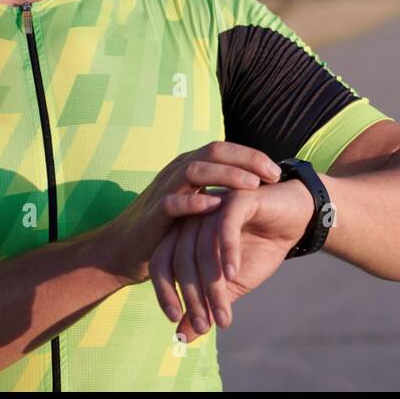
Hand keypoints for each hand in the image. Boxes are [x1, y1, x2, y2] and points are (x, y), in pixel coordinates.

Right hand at [103, 142, 282, 285]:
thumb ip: (216, 191)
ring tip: (252, 185)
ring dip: (226, 175)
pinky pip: (172, 203)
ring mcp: (163, 191)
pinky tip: (218, 205)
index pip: (222, 149)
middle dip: (246, 160)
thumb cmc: (166, 227)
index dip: (251, 156)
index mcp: (188, 168)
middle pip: (213, 151)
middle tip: (273, 175)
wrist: (122, 249)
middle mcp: (176, 172)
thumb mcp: (194, 203)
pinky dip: (195, 202)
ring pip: (194, 170)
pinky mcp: (152, 215)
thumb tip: (254, 187)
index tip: (277, 172)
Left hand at [149, 179, 315, 341]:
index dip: (165, 293)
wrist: (297, 217)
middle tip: (205, 326)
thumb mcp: (232, 283)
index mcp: (184, 234)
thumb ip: (207, 303)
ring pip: (203, 250)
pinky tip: (233, 275)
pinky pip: (225, 227)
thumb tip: (183, 337)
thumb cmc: (260, 246)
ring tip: (223, 315)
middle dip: (192, 298)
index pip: (162, 263)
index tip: (176, 320)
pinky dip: (227, 253)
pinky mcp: (238, 198)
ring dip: (212, 287)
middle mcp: (193, 217)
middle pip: (181, 260)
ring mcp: (214, 204)